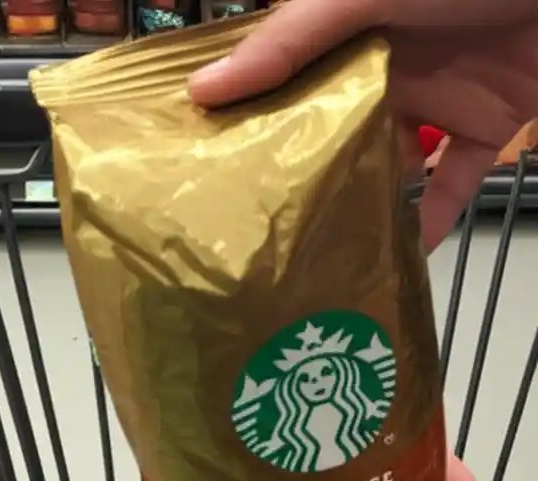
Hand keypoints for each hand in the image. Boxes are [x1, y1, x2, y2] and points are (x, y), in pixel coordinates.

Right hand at [188, 0, 537, 252]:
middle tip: (245, 225)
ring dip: (358, 199)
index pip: (279, 70)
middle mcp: (382, 61)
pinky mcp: (487, 122)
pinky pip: (456, 179)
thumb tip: (203, 89)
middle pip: (325, 126)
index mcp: (343, 24)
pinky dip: (436, 215)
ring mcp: (436, 93)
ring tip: (311, 250)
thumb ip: (291, 39)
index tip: (197, 160)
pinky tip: (403, 254)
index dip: (238, 110)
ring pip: (385, 159)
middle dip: (292, 171)